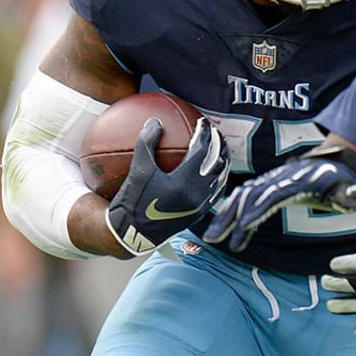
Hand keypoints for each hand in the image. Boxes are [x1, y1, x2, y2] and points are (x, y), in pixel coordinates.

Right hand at [107, 117, 229, 255]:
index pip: (202, 150)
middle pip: (219, 162)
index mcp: (183, 182)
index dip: (205, 133)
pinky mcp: (200, 213)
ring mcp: (201, 205)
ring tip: (220, 148)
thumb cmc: (132, 201)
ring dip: (223, 160)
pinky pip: (217, 191)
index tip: (203, 121)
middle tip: (216, 132)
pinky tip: (214, 170)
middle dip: (220, 144)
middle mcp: (197, 194)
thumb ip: (146, 143)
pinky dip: (219, 177)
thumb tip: (155, 120)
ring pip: (222, 177)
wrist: (133, 235)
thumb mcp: (136, 170)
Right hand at [202, 142, 355, 251]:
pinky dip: (232, 213)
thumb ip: (347, 193)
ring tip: (212, 238)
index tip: (244, 225)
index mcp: (298, 181)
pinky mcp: (267, 186)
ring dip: (225, 216)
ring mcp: (271, 181)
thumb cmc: (342, 180)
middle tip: (216, 239)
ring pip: (242, 196)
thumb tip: (348, 196)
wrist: (334, 162)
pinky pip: (245, 198)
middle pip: (251, 195)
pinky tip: (225, 233)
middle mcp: (280, 179)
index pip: (275, 194)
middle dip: (232, 216)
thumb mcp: (349, 187)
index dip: (260, 208)